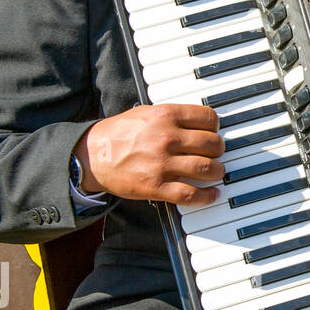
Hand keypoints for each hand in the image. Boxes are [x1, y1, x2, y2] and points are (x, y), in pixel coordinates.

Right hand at [73, 104, 224, 205]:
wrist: (90, 156)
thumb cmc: (118, 134)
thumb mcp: (146, 113)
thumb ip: (173, 116)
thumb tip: (199, 122)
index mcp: (165, 116)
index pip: (208, 119)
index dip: (215, 127)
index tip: (213, 132)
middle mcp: (167, 138)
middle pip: (212, 144)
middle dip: (218, 150)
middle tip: (215, 153)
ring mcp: (162, 164)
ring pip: (207, 168)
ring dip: (217, 172)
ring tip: (216, 172)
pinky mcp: (156, 187)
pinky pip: (190, 194)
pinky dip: (206, 196)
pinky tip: (212, 194)